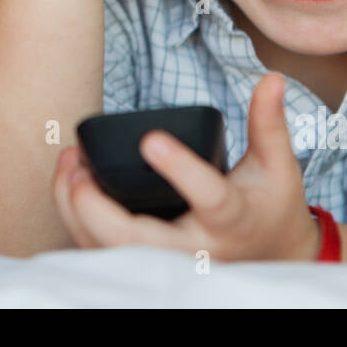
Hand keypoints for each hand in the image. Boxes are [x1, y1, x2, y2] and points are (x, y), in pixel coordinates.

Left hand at [52, 73, 320, 259]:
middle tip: (80, 166)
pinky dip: (76, 222)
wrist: (269, 257)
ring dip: (76, 212)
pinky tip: (70, 185)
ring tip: (69, 166)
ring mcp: (168, 265)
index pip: (210, 198)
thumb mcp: (277, 167)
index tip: (151, 138)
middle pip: (138, 242)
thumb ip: (268, 123)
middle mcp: (196, 250)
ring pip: (109, 253)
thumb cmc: (267, 206)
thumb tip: (272, 78)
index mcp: (233, 220)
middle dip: (98, 208)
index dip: (180, 169)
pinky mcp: (146, 267)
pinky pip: (101, 253)